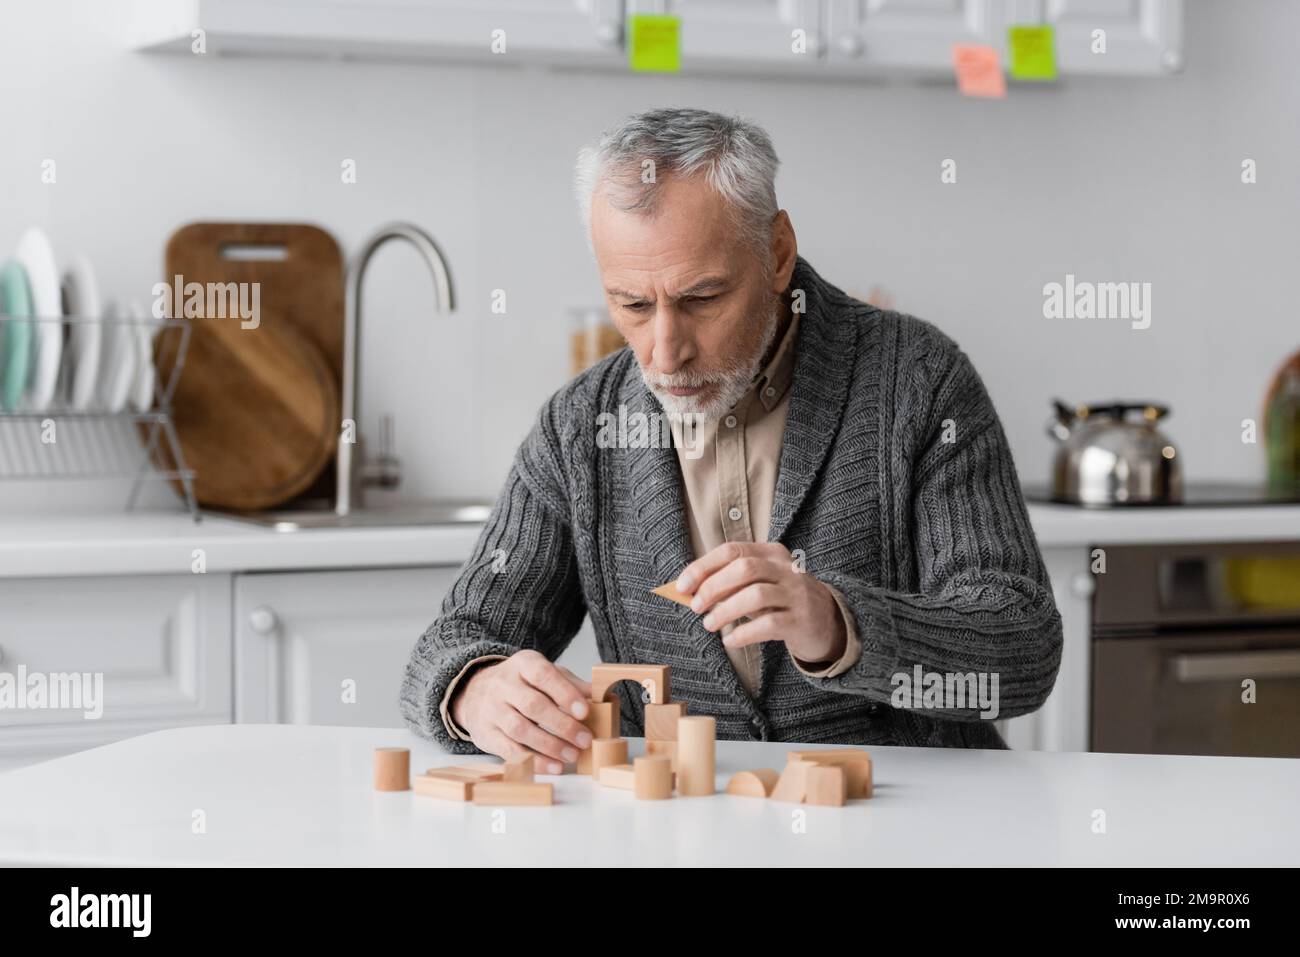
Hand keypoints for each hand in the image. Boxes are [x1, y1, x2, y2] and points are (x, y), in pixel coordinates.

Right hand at [450, 651, 593, 772]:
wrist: (476, 691)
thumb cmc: (522, 684)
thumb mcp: (546, 675)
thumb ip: (573, 686)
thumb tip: (606, 697)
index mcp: (523, 664)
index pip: (543, 675)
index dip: (565, 694)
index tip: (584, 712)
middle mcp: (503, 684)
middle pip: (533, 705)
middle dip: (562, 725)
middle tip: (584, 740)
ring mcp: (492, 709)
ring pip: (520, 728)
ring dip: (549, 745)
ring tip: (572, 755)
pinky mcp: (485, 734)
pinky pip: (509, 750)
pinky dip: (533, 760)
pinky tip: (553, 766)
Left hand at [676, 542, 846, 665]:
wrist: (828, 621)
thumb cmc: (781, 601)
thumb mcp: (759, 585)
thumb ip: (730, 584)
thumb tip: (690, 591)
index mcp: (772, 553)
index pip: (732, 550)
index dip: (703, 567)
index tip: (682, 586)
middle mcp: (786, 569)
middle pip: (744, 568)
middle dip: (713, 587)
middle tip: (695, 607)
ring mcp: (796, 594)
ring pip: (756, 595)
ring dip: (726, 611)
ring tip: (709, 624)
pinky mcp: (801, 620)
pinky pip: (769, 624)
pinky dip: (744, 633)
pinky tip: (730, 641)